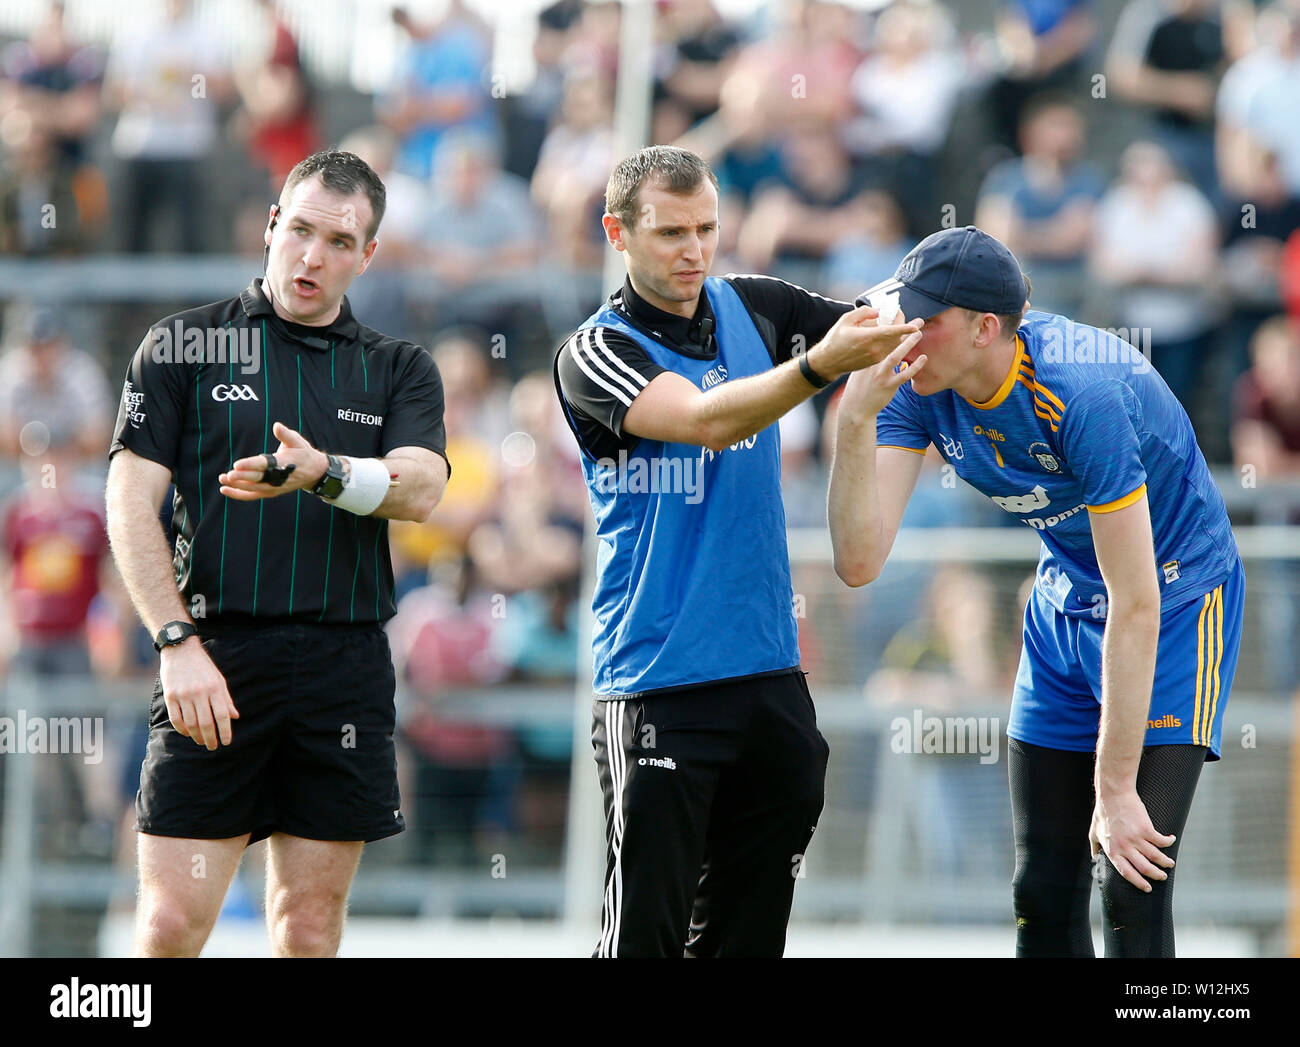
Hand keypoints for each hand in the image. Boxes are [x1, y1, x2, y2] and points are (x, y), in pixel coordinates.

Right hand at [159, 637, 239, 749]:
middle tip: (213, 747)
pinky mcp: (170, 696)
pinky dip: (182, 729)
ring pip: (191, 723)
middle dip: (211, 738)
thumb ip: (226, 699)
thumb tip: (235, 717)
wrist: (180, 650)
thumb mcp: (219, 679)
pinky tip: (188, 733)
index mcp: (215, 688)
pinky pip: (176, 718)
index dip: (225, 731)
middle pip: (206, 723)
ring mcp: (183, 694)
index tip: (226, 742)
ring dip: (197, 736)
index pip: (222, 715)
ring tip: (201, 741)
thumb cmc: (203, 666)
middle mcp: (199, 692)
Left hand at [220, 422, 327, 500]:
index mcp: (283, 463)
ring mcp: (274, 487)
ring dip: (237, 485)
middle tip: (228, 475)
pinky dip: (239, 494)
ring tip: (222, 479)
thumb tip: (276, 426)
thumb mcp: (298, 442)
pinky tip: (225, 489)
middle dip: (242, 477)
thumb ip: (286, 435)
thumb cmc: (303, 453)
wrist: (314, 472)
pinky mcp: (270, 492)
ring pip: (253, 489)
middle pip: (257, 479)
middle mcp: (278, 477)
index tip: (237, 464)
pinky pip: (253, 495)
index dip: (250, 465)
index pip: (264, 465)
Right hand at [807, 304, 922, 379]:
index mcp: (867, 337)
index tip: (916, 325)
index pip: (890, 332)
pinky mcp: (874, 363)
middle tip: (919, 322)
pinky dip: (897, 346)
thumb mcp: (845, 321)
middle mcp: (873, 349)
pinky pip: (890, 354)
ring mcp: (875, 358)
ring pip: (895, 347)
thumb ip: (863, 313)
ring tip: (916, 333)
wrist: (829, 362)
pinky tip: (901, 342)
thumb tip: (879, 312)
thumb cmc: (835, 339)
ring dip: (906, 340)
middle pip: (897, 339)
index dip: (905, 328)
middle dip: (909, 331)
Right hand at [835, 312, 927, 422]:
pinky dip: (914, 366)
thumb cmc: (856, 384)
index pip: (878, 334)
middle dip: (903, 329)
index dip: (890, 322)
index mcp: (864, 355)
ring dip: (908, 344)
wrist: (855, 407)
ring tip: (919, 333)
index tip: (899, 312)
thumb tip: (875, 335)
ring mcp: (880, 374)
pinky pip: (904, 375)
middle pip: (888, 342)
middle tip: (918, 320)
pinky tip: (923, 358)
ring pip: (895, 356)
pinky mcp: (888, 386)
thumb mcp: (856, 363)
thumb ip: (866, 348)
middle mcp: (872, 363)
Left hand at [1089, 788, 1175, 891]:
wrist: (1113, 794)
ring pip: (1156, 857)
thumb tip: (1094, 856)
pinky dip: (1169, 842)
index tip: (1147, 888)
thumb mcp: (1094, 831)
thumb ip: (1095, 846)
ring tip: (1169, 864)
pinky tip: (1171, 840)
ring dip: (1165, 862)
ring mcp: (1136, 838)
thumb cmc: (1103, 812)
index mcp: (1112, 850)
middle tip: (1162, 877)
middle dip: (1156, 875)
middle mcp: (1125, 847)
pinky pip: (1162, 841)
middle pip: (1145, 868)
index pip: (1127, 873)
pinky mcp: (1146, 829)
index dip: (1138, 882)